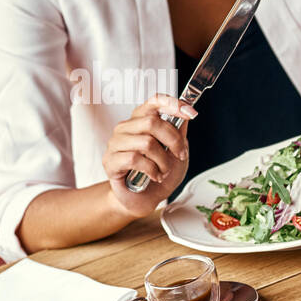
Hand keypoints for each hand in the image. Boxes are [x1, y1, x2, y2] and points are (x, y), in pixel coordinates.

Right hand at [102, 94, 194, 218]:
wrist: (145, 199)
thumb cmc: (159, 174)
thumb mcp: (177, 152)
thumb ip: (179, 132)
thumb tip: (186, 112)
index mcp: (141, 120)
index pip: (154, 101)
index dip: (172, 103)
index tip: (190, 112)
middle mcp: (126, 128)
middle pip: (152, 122)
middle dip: (173, 141)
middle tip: (179, 155)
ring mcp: (116, 143)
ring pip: (146, 142)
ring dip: (163, 160)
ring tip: (164, 170)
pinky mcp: (110, 161)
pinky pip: (135, 159)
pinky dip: (152, 170)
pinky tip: (154, 176)